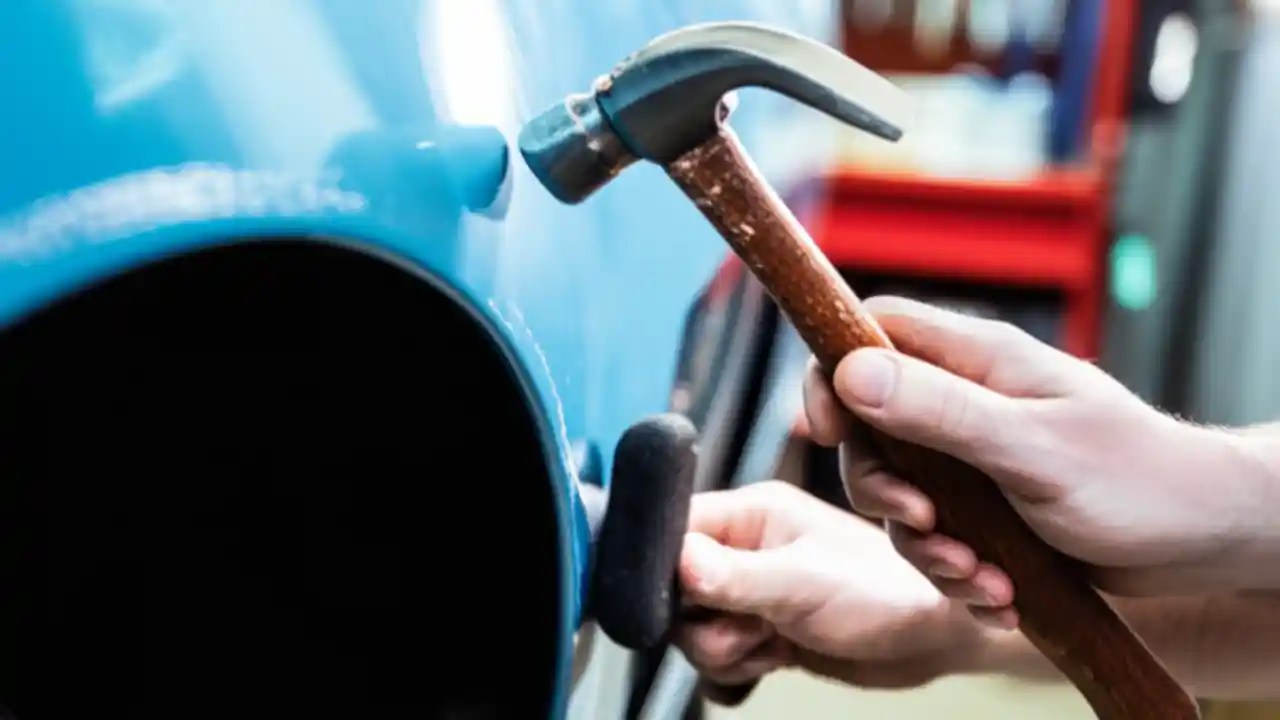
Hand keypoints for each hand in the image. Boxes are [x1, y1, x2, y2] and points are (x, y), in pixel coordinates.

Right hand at [674, 481, 983, 688]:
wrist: (932, 636)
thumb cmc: (887, 591)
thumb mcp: (803, 581)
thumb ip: (735, 574)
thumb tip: (675, 561)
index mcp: (751, 513)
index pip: (674, 527)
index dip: (667, 564)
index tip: (690, 596)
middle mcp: (745, 547)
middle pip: (672, 586)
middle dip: (701, 619)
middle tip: (746, 625)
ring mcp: (752, 589)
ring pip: (692, 625)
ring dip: (723, 647)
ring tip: (767, 640)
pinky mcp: (761, 627)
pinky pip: (717, 652)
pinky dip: (737, 664)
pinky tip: (773, 656)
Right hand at [803, 295, 1278, 627]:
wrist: (1202, 539)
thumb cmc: (1136, 476)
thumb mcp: (1031, 445)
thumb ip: (940, 410)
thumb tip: (850, 374)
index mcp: (976, 362)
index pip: (873, 334)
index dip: (833, 373)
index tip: (826, 430)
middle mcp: (965, 404)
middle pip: (871, 431)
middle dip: (884, 491)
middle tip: (926, 524)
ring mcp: (972, 459)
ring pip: (901, 498)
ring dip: (930, 549)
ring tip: (984, 580)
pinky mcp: (985, 512)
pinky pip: (938, 541)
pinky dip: (960, 577)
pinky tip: (1003, 598)